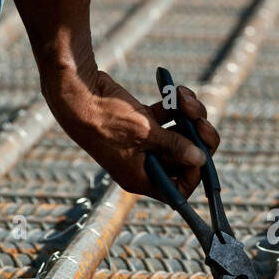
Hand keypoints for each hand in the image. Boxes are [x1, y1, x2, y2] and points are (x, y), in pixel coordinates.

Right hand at [44, 67, 218, 199]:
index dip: (194, 174)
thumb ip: (174, 147)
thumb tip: (201, 160)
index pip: (178, 189)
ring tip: (184, 98)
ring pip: (181, 133)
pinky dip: (176, 103)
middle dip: (198, 138)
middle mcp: (144, 162)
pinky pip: (170, 116)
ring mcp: (144, 140)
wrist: (77, 92)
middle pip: (185, 158)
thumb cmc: (104, 120)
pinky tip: (175, 89)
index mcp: (141, 177)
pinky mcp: (143, 120)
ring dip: (189, 115)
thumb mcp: (144, 134)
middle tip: (200, 122)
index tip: (200, 154)